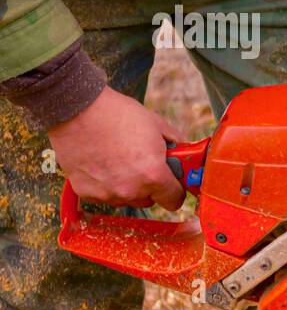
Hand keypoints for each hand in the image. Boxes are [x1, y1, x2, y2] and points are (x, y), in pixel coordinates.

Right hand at [48, 88, 185, 210]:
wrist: (77, 108)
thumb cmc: (119, 114)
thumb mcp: (157, 125)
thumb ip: (176, 144)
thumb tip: (185, 153)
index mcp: (154, 176)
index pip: (174, 201)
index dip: (174, 191)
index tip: (171, 183)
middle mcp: (131, 190)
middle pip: (149, 200)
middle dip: (150, 186)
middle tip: (141, 164)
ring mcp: (106, 194)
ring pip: (126, 199)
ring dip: (126, 186)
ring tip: (118, 160)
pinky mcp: (85, 192)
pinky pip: (103, 195)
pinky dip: (104, 185)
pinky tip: (100, 163)